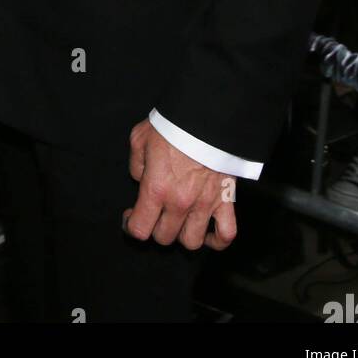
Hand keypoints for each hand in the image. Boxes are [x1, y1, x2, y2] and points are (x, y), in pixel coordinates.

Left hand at [124, 119, 236, 251]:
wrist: (207, 116)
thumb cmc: (172, 125)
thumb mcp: (140, 139)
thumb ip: (136, 164)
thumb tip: (142, 179)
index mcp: (156, 188)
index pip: (140, 228)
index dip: (131, 226)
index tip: (131, 216)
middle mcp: (180, 202)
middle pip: (164, 237)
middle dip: (155, 228)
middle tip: (154, 214)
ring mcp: (204, 204)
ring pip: (191, 242)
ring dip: (182, 236)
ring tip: (178, 223)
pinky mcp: (226, 200)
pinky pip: (226, 234)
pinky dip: (217, 241)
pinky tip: (207, 235)